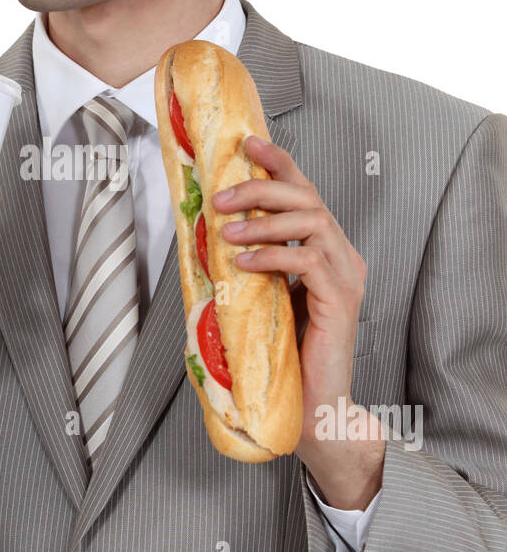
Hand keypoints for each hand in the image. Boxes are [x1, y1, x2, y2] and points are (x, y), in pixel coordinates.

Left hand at [213, 135, 382, 506]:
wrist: (311, 408)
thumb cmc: (281, 354)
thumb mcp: (259, 297)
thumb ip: (248, 264)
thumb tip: (206, 232)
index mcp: (324, 249)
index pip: (304, 191)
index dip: (278, 163)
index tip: (248, 143)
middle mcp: (341, 256)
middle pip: (307, 197)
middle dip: (261, 188)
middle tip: (221, 198)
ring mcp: (346, 277)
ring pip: (310, 221)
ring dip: (262, 220)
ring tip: (226, 233)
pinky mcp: (341, 301)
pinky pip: (308, 261)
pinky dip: (273, 256)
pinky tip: (243, 265)